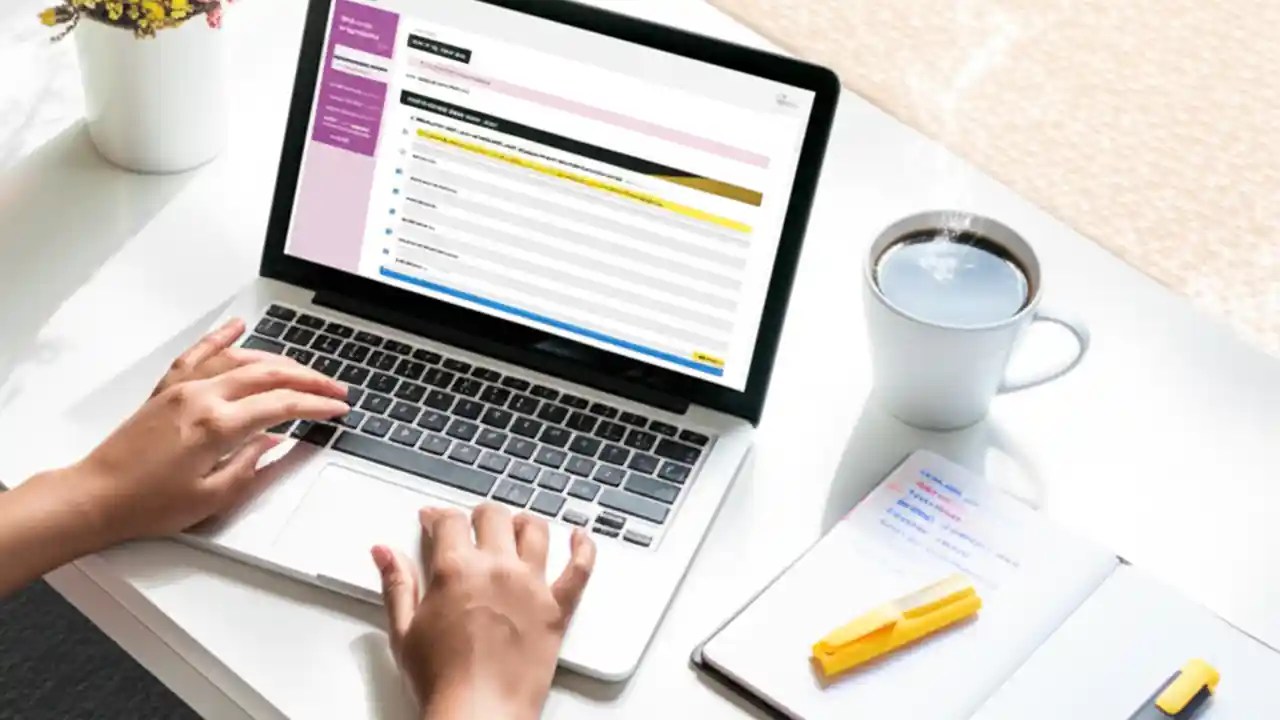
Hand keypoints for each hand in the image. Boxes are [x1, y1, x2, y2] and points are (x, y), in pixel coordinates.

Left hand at [71, 318, 348, 543]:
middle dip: (308, 379)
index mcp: (217, 426)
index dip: (316, 405)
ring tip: (303, 369)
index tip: (337, 408)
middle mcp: (201, 398)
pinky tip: (238, 327)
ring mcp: (183, 389)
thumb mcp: (213, 498)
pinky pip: (198, 354)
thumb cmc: (148, 504)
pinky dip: (220, 338)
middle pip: (268, 375)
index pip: (282, 405)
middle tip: (334, 388)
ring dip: (277, 360)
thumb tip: (274, 443)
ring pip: (240, 360)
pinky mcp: (166, 390)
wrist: (97, 497)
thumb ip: (251, 466)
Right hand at [373, 504, 596, 719]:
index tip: (434, 519)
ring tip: (518, 527)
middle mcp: (497, 568)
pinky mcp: (558, 608)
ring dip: (524, 523)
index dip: (438, 516)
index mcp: (456, 570)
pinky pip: (580, 568)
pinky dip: (582, 548)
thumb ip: (396, 585)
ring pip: (536, 531)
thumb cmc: (442, 681)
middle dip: (480, 515)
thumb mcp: (404, 631)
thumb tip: (385, 552)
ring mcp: (532, 585)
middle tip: (474, 524)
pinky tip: (579, 538)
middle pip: (494, 517)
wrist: (479, 714)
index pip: (449, 522)